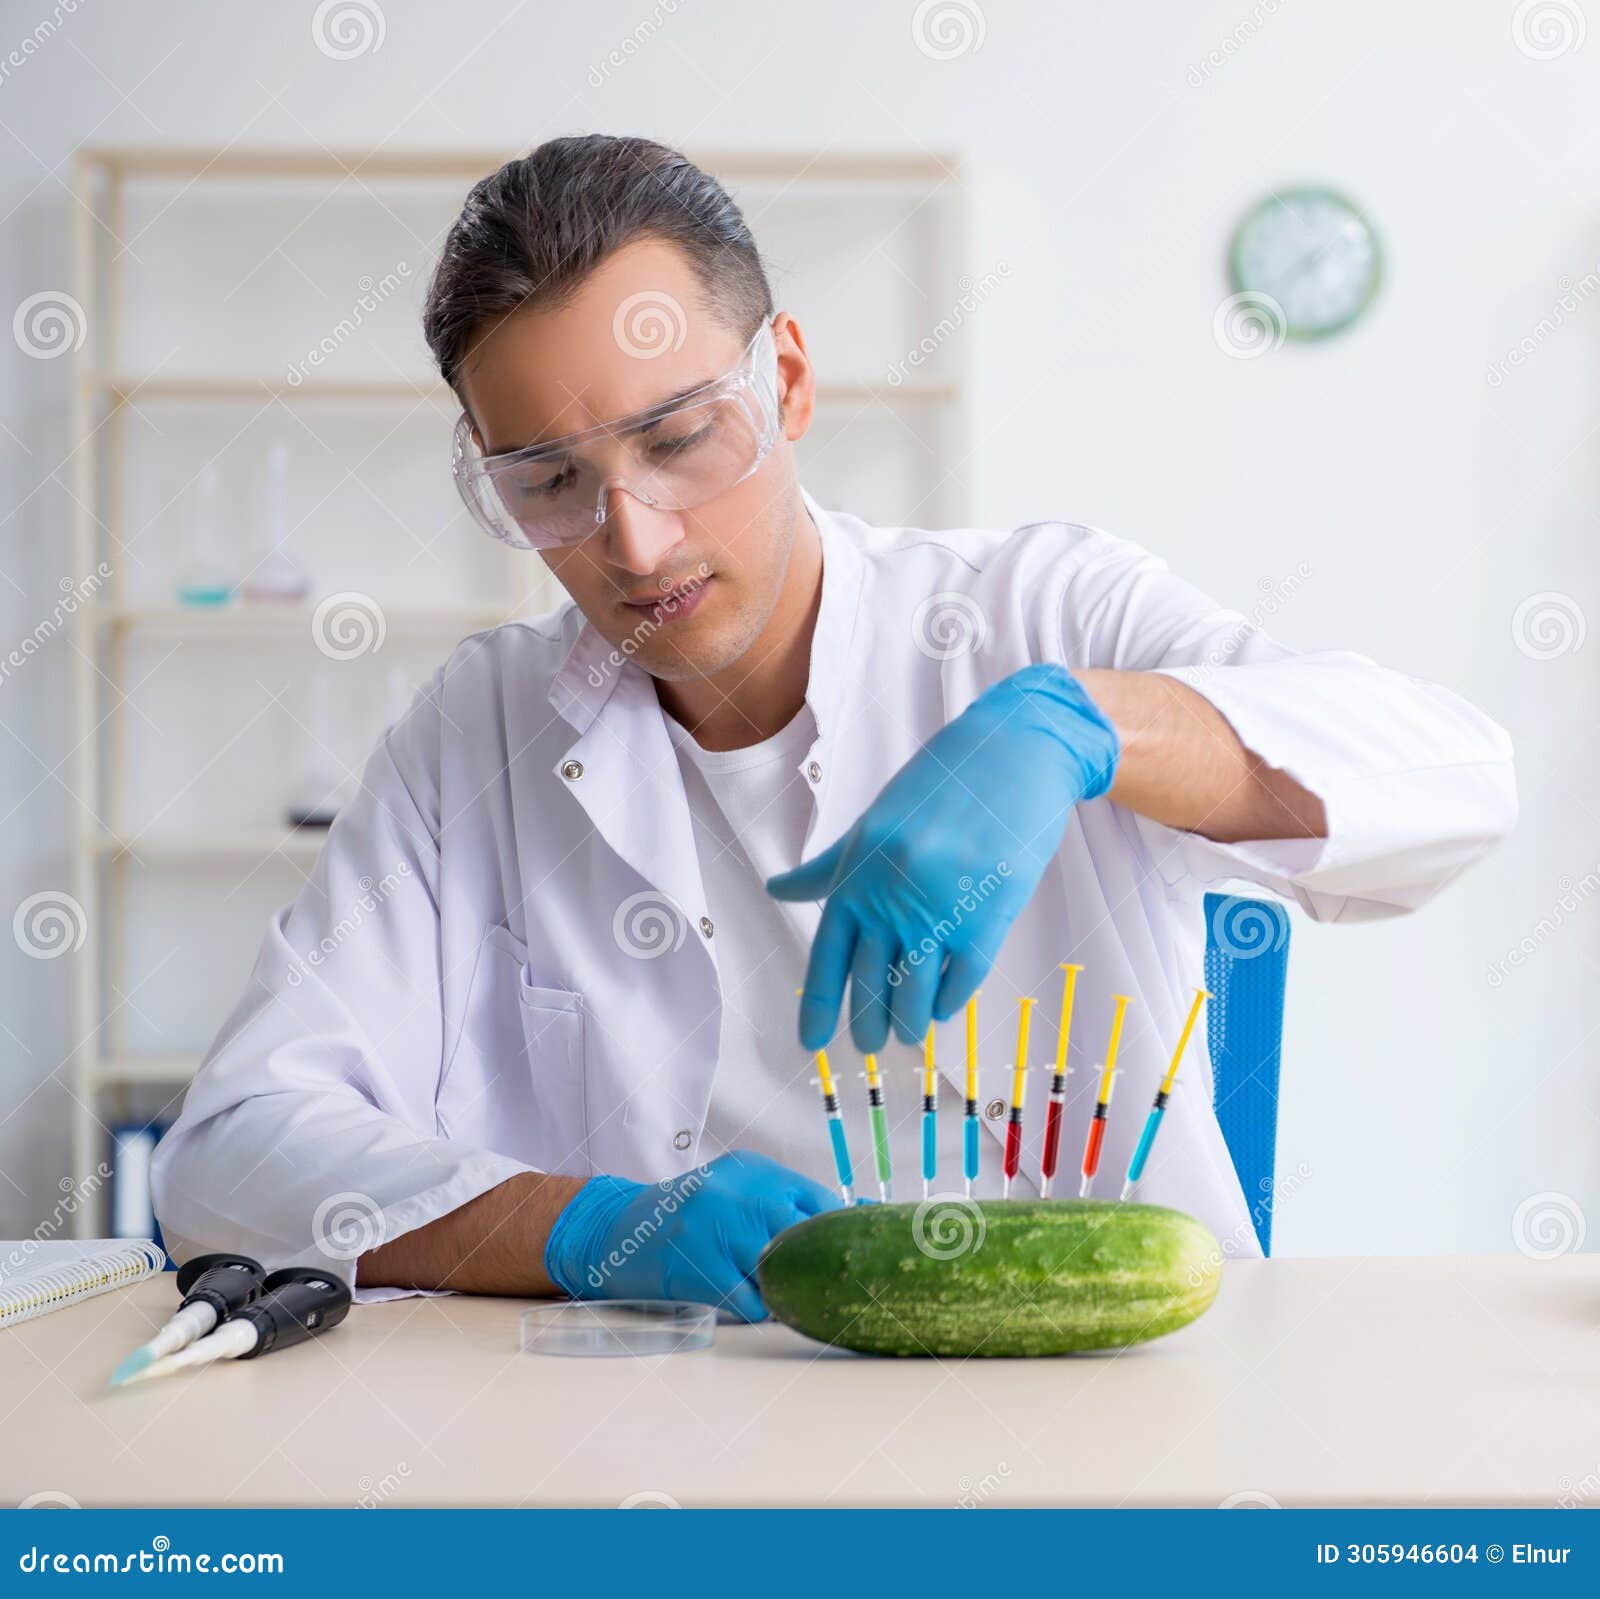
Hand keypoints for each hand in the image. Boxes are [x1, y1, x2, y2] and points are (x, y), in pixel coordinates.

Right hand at [543, 1150, 841, 1321]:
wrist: (616, 1228)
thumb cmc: (688, 1215)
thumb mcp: (734, 1189)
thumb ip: (782, 1202)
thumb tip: (851, 1226)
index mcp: (755, 1170)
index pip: (823, 1202)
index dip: (844, 1236)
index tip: (856, 1258)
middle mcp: (740, 1192)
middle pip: (808, 1237)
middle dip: (821, 1268)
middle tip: (830, 1289)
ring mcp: (718, 1227)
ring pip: (783, 1271)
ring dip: (789, 1292)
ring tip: (788, 1298)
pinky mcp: (700, 1265)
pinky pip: (752, 1300)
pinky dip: (758, 1310)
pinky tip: (750, 1305)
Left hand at [766, 664, 1118, 1051]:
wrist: (1013, 753)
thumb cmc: (942, 785)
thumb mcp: (874, 822)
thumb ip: (830, 867)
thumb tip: (778, 889)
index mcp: (859, 873)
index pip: (828, 954)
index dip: (820, 1004)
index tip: (813, 1041)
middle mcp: (893, 895)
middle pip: (871, 980)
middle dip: (868, 1022)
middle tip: (869, 1043)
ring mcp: (941, 908)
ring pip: (916, 989)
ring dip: (909, 1021)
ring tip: (907, 1036)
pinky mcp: (989, 914)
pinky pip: (963, 977)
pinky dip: (950, 1000)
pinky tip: (944, 1010)